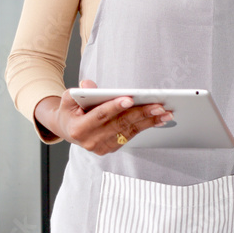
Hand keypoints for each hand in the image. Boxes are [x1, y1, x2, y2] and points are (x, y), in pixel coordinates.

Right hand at [34, 80, 172, 153]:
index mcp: (78, 128)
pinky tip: (159, 120)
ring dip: (150, 121)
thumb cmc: (71, 110)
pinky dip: (146, 127)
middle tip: (159, 105)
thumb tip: (88, 84)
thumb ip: (78, 92)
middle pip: (120, 124)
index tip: (130, 99)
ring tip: (166, 113)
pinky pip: (131, 135)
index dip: (115, 107)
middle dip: (141, 114)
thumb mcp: (69, 99)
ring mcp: (102, 147)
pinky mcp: (111, 148)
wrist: (68, 129)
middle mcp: (90, 141)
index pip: (100, 115)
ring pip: (129, 131)